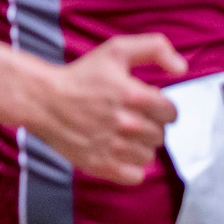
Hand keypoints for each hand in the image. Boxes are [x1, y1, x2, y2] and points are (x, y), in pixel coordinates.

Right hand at [28, 33, 186, 185]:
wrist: (42, 99)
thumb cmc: (79, 75)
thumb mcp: (115, 50)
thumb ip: (155, 48)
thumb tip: (181, 68)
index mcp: (135, 96)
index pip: (171, 113)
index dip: (159, 108)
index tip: (142, 104)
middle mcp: (128, 124)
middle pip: (160, 135)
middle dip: (146, 125)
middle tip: (124, 116)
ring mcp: (114, 147)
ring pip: (148, 155)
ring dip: (137, 145)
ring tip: (117, 132)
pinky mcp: (102, 165)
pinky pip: (135, 175)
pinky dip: (128, 166)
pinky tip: (114, 150)